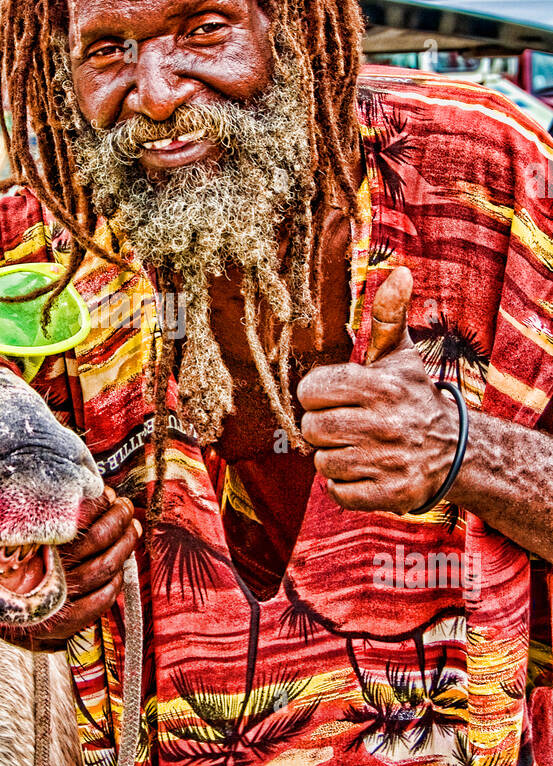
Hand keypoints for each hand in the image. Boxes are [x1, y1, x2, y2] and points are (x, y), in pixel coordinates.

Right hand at [12, 488, 140, 650]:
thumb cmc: (6, 567)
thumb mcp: (16, 537)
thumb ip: (43, 518)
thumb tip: (81, 492)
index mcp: (36, 544)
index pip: (77, 517)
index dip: (98, 504)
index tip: (108, 493)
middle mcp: (49, 569)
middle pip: (98, 538)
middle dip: (118, 517)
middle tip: (125, 506)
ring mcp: (61, 597)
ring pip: (106, 565)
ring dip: (125, 543)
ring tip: (132, 527)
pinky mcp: (70, 619)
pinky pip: (104, 597)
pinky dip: (116, 580)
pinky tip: (120, 568)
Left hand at [297, 267, 459, 514]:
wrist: (456, 450)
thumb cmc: (414, 395)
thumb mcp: (401, 355)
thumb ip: (389, 315)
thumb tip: (399, 271)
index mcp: (379, 385)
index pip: (310, 390)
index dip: (316, 394)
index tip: (334, 396)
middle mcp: (384, 423)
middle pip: (312, 429)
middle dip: (323, 427)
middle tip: (345, 424)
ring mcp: (388, 461)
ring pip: (323, 463)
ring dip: (334, 458)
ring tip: (357, 447)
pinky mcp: (391, 494)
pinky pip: (338, 493)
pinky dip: (344, 486)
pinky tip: (364, 471)